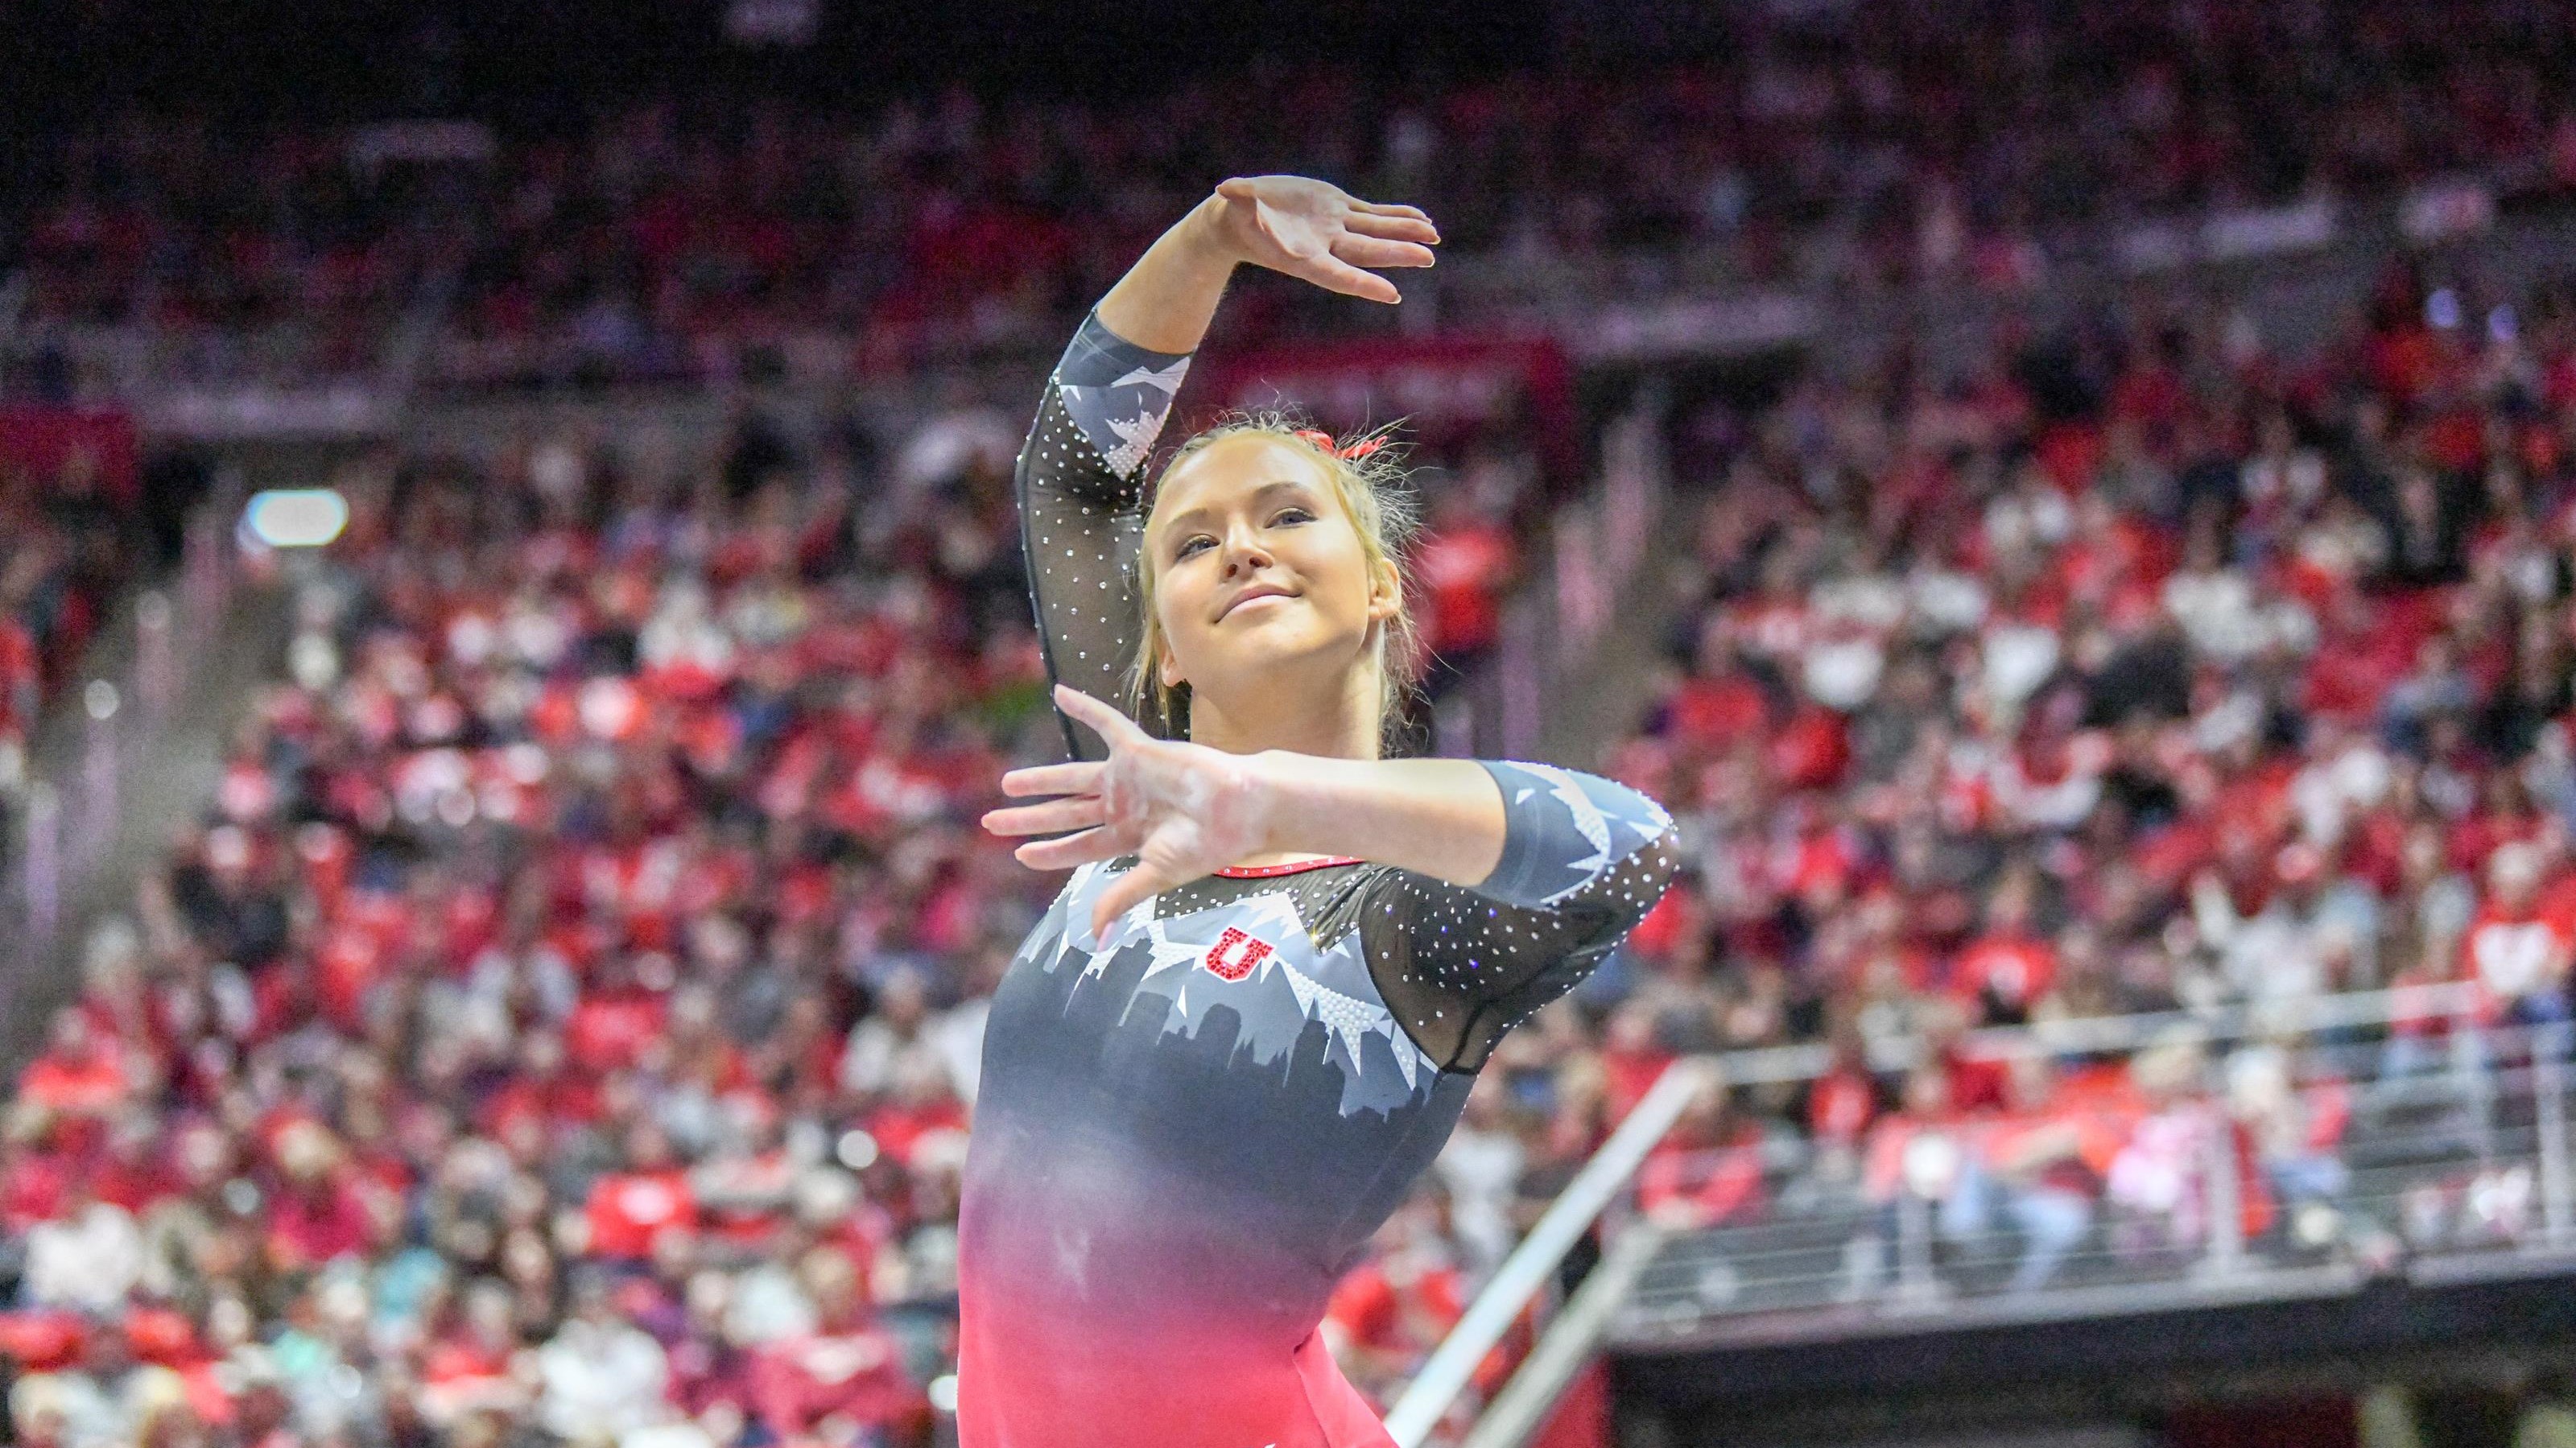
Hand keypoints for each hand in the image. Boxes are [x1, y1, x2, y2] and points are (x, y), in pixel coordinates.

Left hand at [981, 684, 1280, 938]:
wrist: (1240, 809)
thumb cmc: (1208, 844)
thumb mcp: (1157, 873)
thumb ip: (1122, 897)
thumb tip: (1093, 936)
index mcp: (1129, 838)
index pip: (1079, 846)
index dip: (1050, 852)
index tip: (1020, 855)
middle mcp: (1124, 807)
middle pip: (1066, 814)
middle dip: (1030, 819)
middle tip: (992, 822)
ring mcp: (1130, 778)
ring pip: (1073, 778)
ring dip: (1041, 780)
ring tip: (1007, 784)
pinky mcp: (1139, 750)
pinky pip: (1107, 724)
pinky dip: (1085, 708)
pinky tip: (1059, 693)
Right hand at [1199, 176, 1439, 303]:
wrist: (1241, 216)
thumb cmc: (1235, 214)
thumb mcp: (1234, 205)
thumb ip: (1236, 199)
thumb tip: (1226, 190)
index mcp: (1303, 255)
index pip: (1338, 274)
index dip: (1364, 284)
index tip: (1392, 294)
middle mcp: (1324, 246)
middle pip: (1366, 252)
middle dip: (1397, 254)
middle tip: (1427, 259)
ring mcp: (1335, 228)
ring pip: (1376, 232)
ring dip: (1405, 235)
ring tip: (1433, 237)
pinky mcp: (1339, 210)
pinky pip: (1374, 215)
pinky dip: (1397, 217)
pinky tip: (1422, 219)